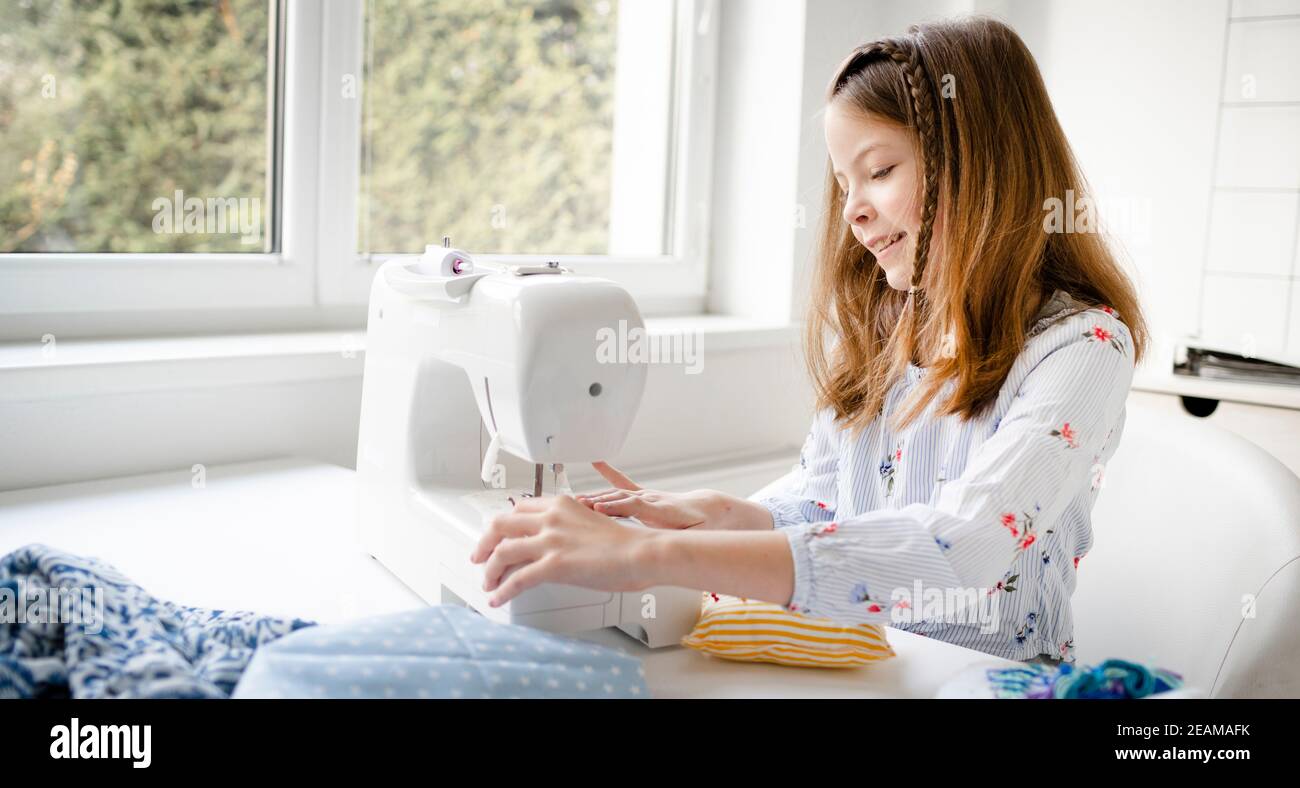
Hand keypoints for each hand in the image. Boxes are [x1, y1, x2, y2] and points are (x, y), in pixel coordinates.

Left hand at [469, 494, 658, 606]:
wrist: (642, 553)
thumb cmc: (625, 543)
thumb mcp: (588, 522)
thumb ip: (566, 527)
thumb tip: (553, 544)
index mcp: (560, 504)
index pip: (518, 508)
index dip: (501, 524)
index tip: (496, 535)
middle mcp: (550, 517)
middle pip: (500, 525)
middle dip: (484, 543)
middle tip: (478, 556)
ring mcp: (550, 540)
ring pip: (502, 552)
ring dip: (489, 570)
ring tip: (487, 582)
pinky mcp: (554, 564)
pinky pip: (517, 578)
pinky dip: (502, 590)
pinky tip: (498, 598)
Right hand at [576, 461, 722, 529]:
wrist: (708, 509)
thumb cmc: (702, 526)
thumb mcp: (695, 537)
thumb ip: (680, 543)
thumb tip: (668, 553)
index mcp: (663, 511)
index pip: (636, 507)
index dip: (617, 507)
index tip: (598, 510)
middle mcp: (652, 499)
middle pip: (622, 499)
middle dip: (599, 502)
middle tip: (578, 506)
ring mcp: (647, 496)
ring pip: (618, 493)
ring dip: (597, 497)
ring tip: (576, 500)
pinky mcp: (644, 495)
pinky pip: (624, 483)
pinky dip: (609, 473)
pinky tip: (597, 462)